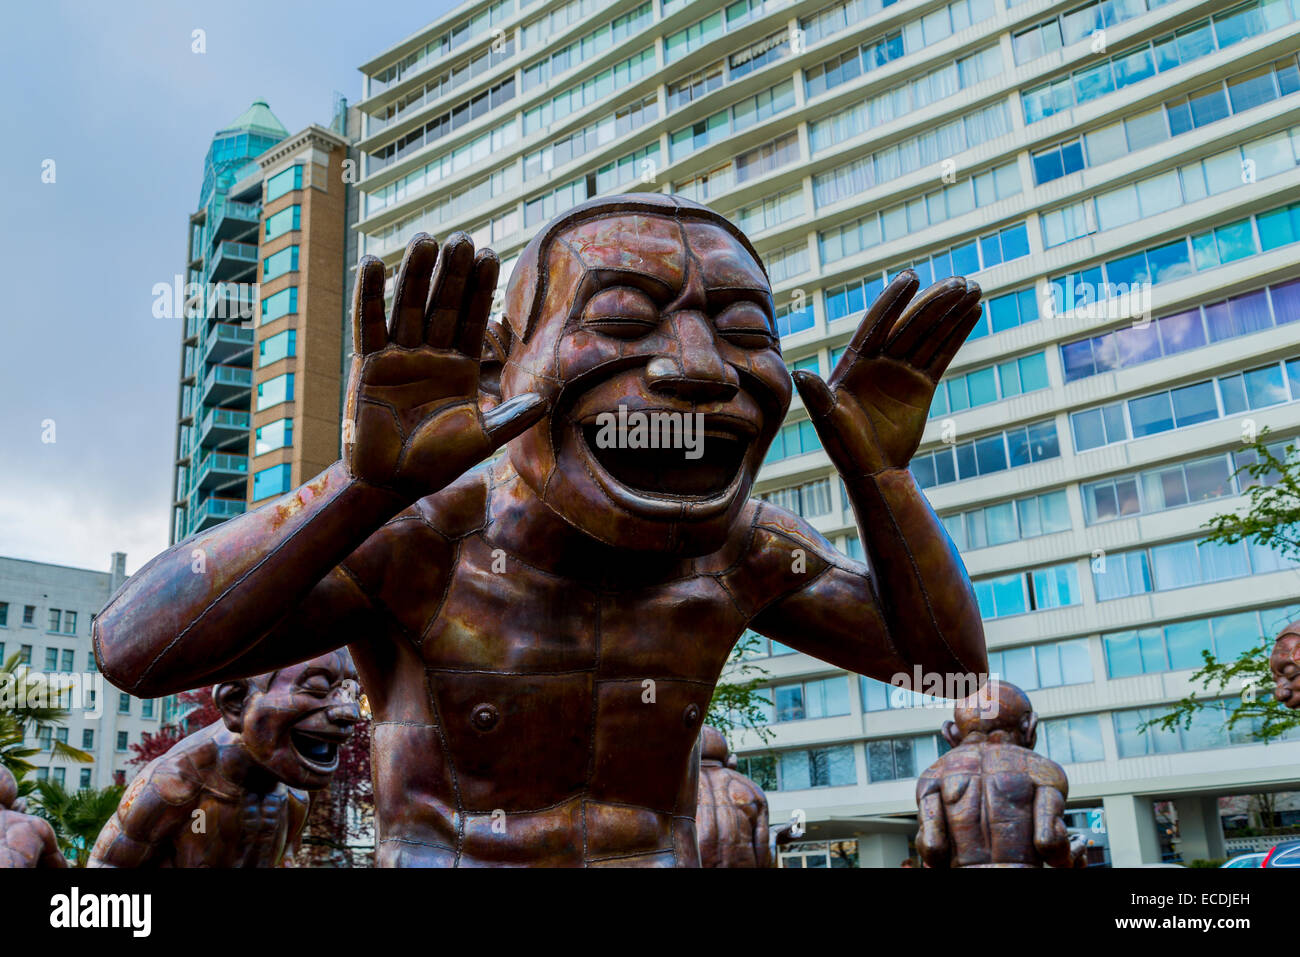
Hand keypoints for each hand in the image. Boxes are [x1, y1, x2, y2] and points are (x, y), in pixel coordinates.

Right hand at [344, 232, 545, 499]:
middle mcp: (430, 356)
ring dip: (416, 274)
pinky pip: (369, 324)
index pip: (472, 319)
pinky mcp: (369, 364)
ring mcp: (399, 357)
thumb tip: (545, 401)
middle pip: (443, 306)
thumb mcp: (482, 439)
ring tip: (426, 239)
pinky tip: (375, 262)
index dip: (479, 289)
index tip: (488, 255)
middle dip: (452, 274)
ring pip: (409, 306)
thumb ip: (511, 419)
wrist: (395, 482)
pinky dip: (370, 295)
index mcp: (460, 368)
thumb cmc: (438, 463)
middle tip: (462, 238)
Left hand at [791, 271, 981, 476]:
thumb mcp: (829, 422)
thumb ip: (818, 397)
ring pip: (930, 334)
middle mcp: (879, 360)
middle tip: (958, 282)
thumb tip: (801, 374)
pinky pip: (942, 353)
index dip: (893, 301)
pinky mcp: (921, 384)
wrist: (872, 470)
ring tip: (974, 287)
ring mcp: (901, 370)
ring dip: (951, 311)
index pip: (877, 324)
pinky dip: (958, 333)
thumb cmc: (844, 447)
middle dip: (933, 302)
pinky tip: (974, 311)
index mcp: (855, 362)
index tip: (912, 277)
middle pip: (910, 324)